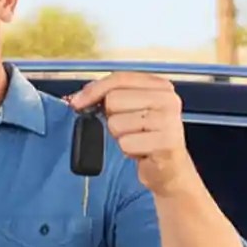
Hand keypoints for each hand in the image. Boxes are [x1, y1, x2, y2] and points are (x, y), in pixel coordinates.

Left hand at [67, 71, 197, 196]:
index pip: (119, 78)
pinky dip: (127, 150)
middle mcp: (167, 100)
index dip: (94, 90)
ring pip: (116, 123)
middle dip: (112, 118)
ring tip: (136, 139)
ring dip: (120, 136)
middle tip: (128, 128)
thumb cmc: (146, 137)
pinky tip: (140, 150)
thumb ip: (109, 96)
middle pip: (114, 100)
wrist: (168, 168)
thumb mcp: (130, 110)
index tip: (77, 102)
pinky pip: (125, 143)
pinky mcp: (165, 143)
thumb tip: (79, 97)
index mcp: (160, 86)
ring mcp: (169, 121)